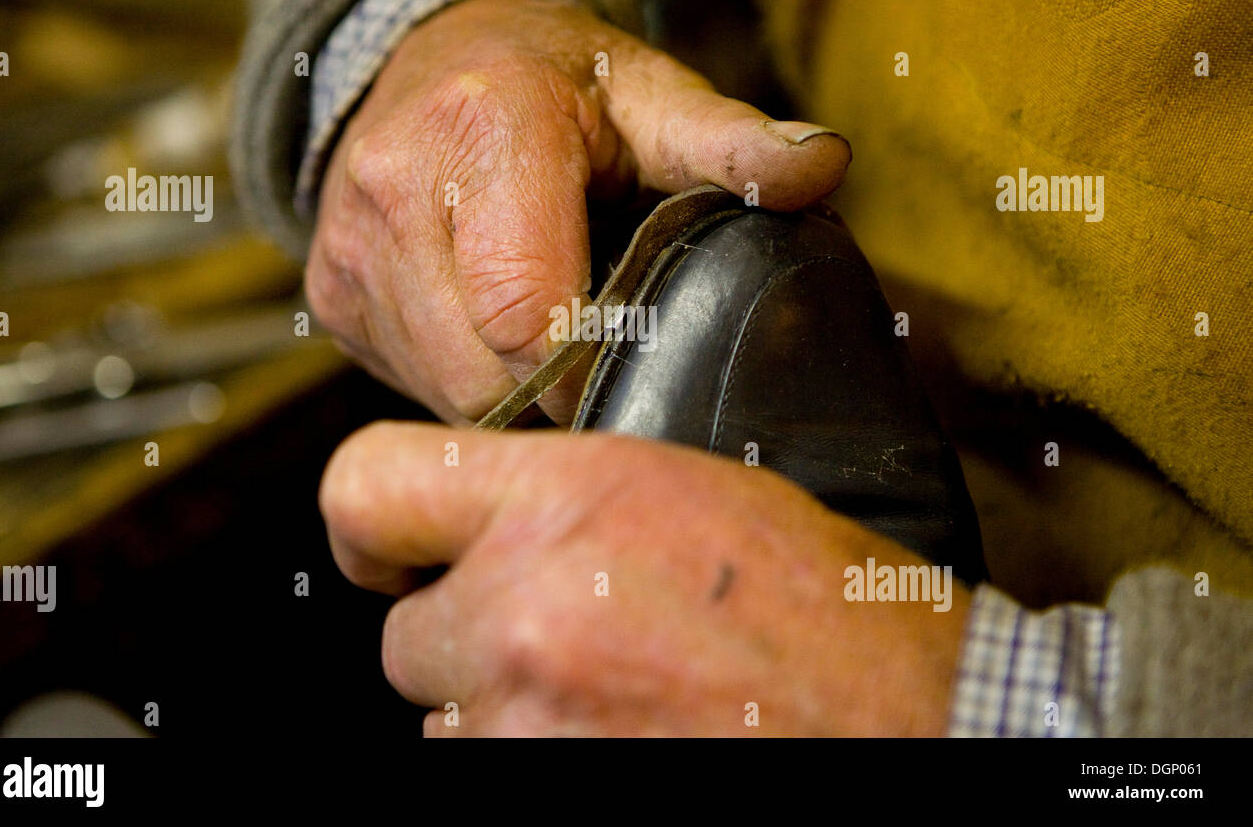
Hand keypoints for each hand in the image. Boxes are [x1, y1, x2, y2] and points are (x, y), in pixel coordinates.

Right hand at [307, 0, 851, 422]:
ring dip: (506, 397)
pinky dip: (460, 384)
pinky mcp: (329, 295)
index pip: (528, 311)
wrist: (433, 57)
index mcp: (484, 134)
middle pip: (480, 373)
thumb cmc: (553, 84)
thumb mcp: (651, 95)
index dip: (590, 371)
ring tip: (551, 348)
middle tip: (603, 373)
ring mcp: (347, 249)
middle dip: (551, 397)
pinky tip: (494, 340)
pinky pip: (408, 383)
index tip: (636, 375)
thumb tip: (822, 168)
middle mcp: (395, 192)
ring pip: (442, 393)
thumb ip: (734, 143)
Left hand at [320, 422, 969, 735]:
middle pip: (406, 639)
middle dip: (470, 641)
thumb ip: (566, 495)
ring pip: (448, 724)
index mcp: (566, 500)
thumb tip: (485, 519)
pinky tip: (620, 734)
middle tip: (566, 638)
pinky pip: (489, 772)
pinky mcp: (542, 792)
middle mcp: (525, 612)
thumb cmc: (832, 613)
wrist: (912, 722)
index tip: (396, 548)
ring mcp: (525, 724)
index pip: (366, 488)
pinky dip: (536, 756)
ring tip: (614, 696)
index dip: (377, 523)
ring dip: (506, 712)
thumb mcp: (694, 491)